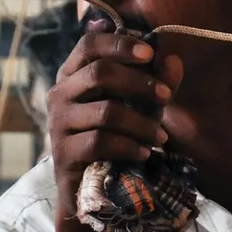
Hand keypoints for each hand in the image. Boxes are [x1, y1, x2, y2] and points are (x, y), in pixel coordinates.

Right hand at [47, 30, 181, 218]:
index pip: (89, 45)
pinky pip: (100, 142)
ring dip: (140, 123)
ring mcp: (58, 124)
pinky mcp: (63, 153)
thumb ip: (155, 84)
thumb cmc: (112, 138)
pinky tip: (144, 154)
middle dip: (139, 83)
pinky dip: (128, 147)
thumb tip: (174, 61)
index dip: (120, 44)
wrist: (88, 187)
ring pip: (106, 112)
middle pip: (99, 73)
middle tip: (165, 97)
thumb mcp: (138, 107)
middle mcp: (59, 94)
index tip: (151, 53)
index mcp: (72, 75)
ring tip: (160, 136)